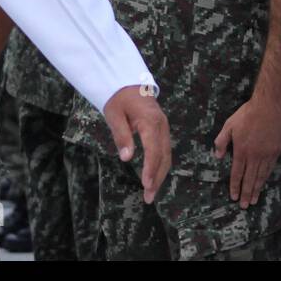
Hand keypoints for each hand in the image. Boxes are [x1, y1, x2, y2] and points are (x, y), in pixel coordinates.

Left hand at [103, 83, 170, 203]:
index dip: (151, 169)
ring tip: (150, 193)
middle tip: (148, 197)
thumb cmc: (118, 99)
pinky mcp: (162, 130)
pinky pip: (164, 151)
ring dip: (160, 175)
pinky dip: (160, 166)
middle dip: (157, 178)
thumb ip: (121, 136)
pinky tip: (154, 178)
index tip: (146, 184)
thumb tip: (127, 158)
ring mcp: (164, 128)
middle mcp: (161, 126)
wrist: (127, 83)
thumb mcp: (114, 115)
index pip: (153, 150)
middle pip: (163, 156)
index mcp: (150, 121)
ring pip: (166, 156)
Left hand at [214, 97, 280, 207]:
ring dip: (256, 189)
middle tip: (244, 206)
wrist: (269, 106)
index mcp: (241, 150)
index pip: (237, 173)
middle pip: (249, 179)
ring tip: (254, 200)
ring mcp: (266, 154)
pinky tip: (263, 184)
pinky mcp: (276, 151)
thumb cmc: (247, 114)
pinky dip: (265, 179)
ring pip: (260, 176)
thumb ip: (222, 141)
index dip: (235, 186)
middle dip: (246, 193)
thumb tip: (217, 156)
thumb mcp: (229, 124)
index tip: (234, 197)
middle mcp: (254, 156)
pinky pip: (269, 169)